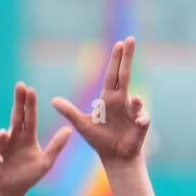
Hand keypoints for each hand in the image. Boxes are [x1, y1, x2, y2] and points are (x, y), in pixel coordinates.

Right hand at [0, 82, 70, 195]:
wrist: (11, 191)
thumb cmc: (28, 176)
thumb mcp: (45, 162)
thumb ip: (56, 146)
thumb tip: (69, 130)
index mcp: (27, 136)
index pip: (29, 117)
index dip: (30, 104)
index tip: (31, 90)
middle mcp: (14, 136)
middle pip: (16, 116)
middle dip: (18, 101)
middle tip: (20, 86)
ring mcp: (1, 144)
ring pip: (1, 134)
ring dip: (2, 135)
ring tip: (4, 135)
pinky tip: (0, 160)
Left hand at [52, 36, 150, 164]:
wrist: (114, 156)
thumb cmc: (99, 139)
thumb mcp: (82, 125)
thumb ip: (69, 112)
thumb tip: (52, 100)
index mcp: (108, 99)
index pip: (112, 75)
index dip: (115, 60)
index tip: (119, 43)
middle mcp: (122, 102)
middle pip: (125, 76)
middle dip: (128, 58)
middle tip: (131, 39)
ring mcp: (132, 113)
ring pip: (135, 101)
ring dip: (136, 101)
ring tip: (134, 99)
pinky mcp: (140, 126)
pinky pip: (143, 120)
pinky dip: (142, 119)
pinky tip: (140, 121)